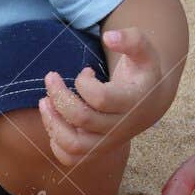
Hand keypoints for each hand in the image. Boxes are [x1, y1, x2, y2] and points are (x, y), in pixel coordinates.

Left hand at [38, 27, 161, 167]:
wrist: (149, 103)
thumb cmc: (142, 72)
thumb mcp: (144, 51)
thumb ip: (131, 39)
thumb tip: (108, 37)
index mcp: (132, 102)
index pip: (100, 98)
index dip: (84, 82)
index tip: (85, 71)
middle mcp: (120, 127)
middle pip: (81, 118)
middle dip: (59, 96)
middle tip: (51, 78)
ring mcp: (107, 142)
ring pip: (73, 144)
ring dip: (51, 122)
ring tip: (44, 102)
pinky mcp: (96, 150)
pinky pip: (70, 158)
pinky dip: (55, 142)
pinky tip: (54, 120)